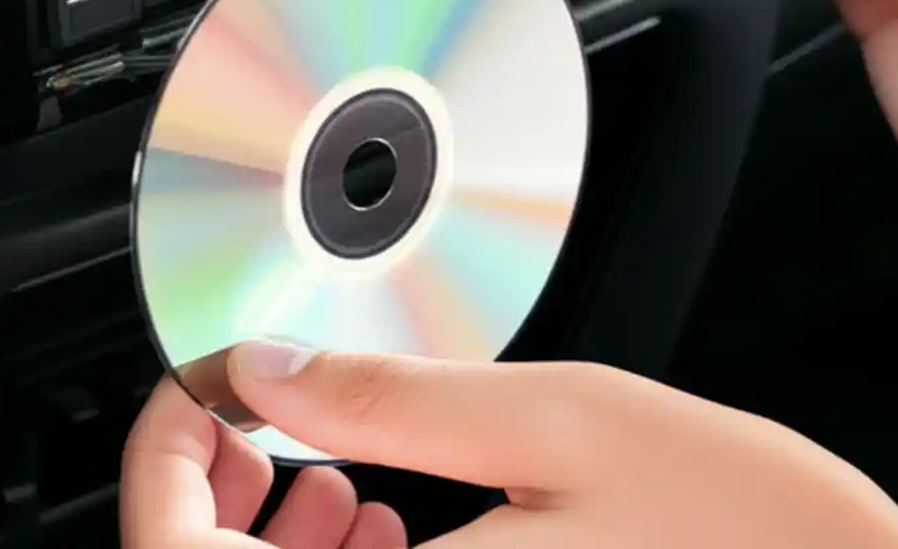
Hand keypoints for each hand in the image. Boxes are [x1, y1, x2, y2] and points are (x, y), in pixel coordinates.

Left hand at [124, 341, 897, 547]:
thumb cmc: (739, 528)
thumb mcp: (559, 424)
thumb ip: (394, 398)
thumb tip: (268, 366)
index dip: (158, 460)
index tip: (189, 385)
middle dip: (201, 490)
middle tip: (241, 407)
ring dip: (259, 531)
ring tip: (313, 457)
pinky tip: (378, 511)